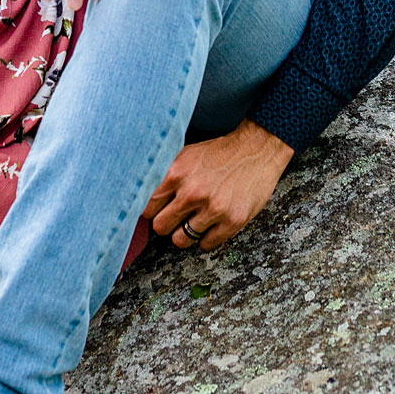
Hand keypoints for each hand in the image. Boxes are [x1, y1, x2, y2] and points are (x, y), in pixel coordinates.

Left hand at [142, 119, 294, 250]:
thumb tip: (138, 195)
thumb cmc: (219, 153)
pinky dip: (206, 238)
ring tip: (194, 220)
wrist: (257, 149)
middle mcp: (192, 192)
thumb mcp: (186, 155)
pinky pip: (205, 245)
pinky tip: (211, 223)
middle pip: (160, 227)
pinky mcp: (232, 221)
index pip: (146, 207)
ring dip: (185, 233)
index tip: (159, 210)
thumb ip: (163, 175)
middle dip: (167, 223)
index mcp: (177, 173)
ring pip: (180, 240)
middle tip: (177, 216)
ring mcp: (213, 209)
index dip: (152, 210)